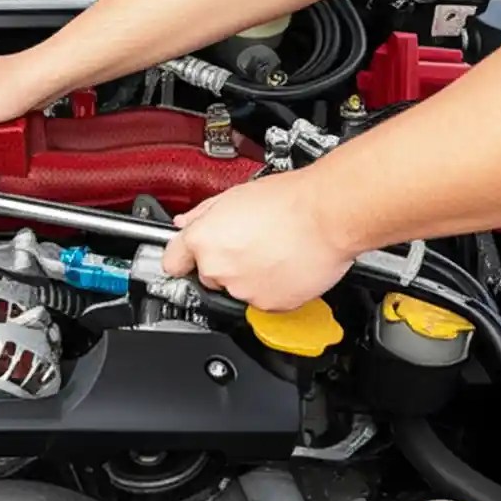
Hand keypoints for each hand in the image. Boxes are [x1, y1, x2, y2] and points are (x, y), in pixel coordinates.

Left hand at [161, 171, 357, 311]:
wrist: (329, 215)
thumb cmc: (289, 200)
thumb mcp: (234, 195)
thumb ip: (202, 214)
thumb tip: (187, 223)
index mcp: (204, 240)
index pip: (172, 261)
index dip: (182, 257)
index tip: (186, 258)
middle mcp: (218, 269)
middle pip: (207, 275)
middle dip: (223, 263)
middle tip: (248, 243)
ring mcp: (243, 290)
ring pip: (235, 289)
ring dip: (248, 276)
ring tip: (272, 251)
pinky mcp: (269, 305)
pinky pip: (262, 300)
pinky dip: (271, 288)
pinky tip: (284, 264)